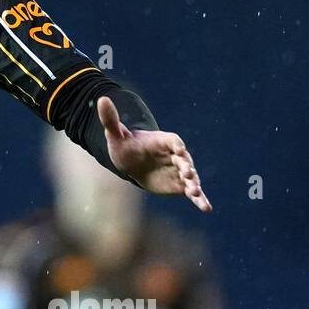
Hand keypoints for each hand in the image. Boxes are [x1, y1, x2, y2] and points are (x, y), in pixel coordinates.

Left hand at [97, 96, 211, 211]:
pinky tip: (206, 209)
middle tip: (187, 173)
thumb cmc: (125, 147)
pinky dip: (200, 199)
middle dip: (186, 165)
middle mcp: (175, 155)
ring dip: (194, 183)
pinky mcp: (181, 185)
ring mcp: (180, 170)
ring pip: (191, 176)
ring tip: (195, 192)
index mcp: (163, 141)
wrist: (132, 164)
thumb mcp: (116, 135)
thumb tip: (102, 99)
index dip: (176, 144)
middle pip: (184, 159)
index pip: (173, 140)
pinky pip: (193, 192)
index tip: (179, 149)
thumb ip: (112, 119)